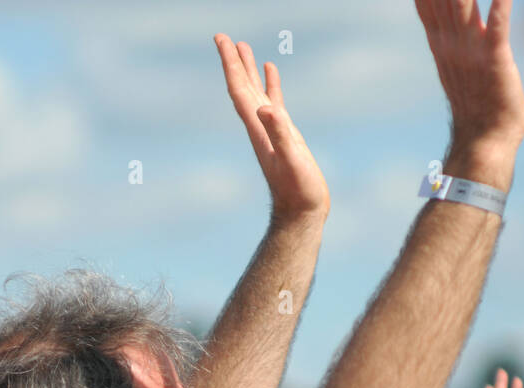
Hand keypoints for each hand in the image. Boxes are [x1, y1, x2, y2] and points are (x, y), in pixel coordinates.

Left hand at [214, 35, 328, 221]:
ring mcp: (272, 130)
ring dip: (248, 70)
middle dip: (233, 62)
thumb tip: (266, 108)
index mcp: (258, 129)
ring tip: (243, 47)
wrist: (301, 213)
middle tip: (223, 37)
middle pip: (242, 87)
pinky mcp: (284, 136)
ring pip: (255, 92)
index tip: (222, 41)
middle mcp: (260, 127)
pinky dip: (270, 85)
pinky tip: (270, 70)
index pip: (239, 90)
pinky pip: (274, 103)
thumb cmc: (298, 191)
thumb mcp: (292, 160)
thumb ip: (280, 134)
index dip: (230, 65)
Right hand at [415, 0, 523, 182]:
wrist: (486, 139)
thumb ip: (448, 33)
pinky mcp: (496, 60)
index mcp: (440, 43)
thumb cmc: (477, 102)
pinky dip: (500, 6)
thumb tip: (438, 10)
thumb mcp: (455, 62)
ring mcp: (471, 51)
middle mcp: (451, 43)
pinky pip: (497, 27)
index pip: (425, 2)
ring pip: (464, 4)